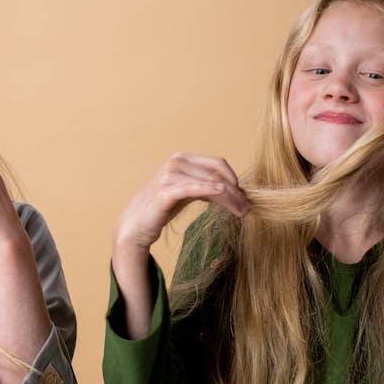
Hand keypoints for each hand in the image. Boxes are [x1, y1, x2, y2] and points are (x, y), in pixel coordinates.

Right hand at [113, 152, 249, 255]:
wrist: (136, 225)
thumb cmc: (161, 208)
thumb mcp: (187, 192)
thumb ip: (206, 187)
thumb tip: (232, 190)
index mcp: (182, 159)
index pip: (217, 164)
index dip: (234, 179)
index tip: (244, 197)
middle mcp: (176, 162)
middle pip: (216, 172)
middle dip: (235, 191)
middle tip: (247, 208)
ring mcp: (169, 175)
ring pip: (209, 182)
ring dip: (229, 197)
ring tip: (241, 212)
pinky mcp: (165, 192)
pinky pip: (192, 188)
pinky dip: (209, 189)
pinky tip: (222, 193)